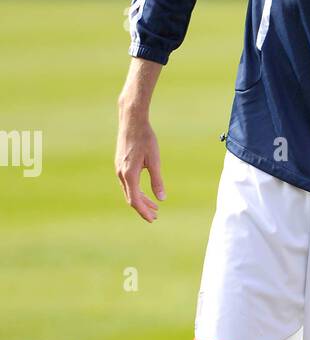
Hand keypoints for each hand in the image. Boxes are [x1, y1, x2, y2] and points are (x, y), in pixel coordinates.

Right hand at [115, 103, 164, 222]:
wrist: (131, 121)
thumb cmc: (145, 138)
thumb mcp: (154, 160)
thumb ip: (157, 180)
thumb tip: (161, 198)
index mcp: (129, 174)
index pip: (135, 200)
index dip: (143, 211)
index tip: (152, 219)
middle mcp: (121, 173)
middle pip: (131, 197)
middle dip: (143, 208)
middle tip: (155, 216)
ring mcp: (119, 168)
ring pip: (129, 190)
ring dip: (141, 200)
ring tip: (154, 206)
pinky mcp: (120, 164)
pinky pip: (127, 183)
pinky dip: (136, 190)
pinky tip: (146, 192)